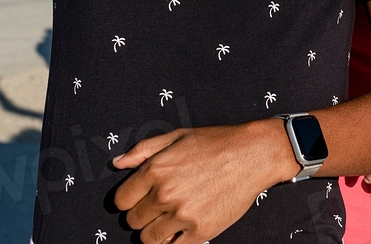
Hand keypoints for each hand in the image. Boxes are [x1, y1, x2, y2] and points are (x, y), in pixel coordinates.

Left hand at [113, 121, 296, 243]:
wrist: (253, 154)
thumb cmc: (216, 142)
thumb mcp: (177, 136)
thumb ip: (143, 150)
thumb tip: (117, 163)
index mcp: (155, 170)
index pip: (121, 200)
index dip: (129, 199)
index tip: (141, 198)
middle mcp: (165, 194)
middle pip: (133, 221)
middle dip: (143, 214)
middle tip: (160, 206)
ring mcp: (182, 214)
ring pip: (149, 238)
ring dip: (155, 231)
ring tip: (170, 218)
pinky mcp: (201, 231)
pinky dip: (173, 241)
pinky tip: (181, 229)